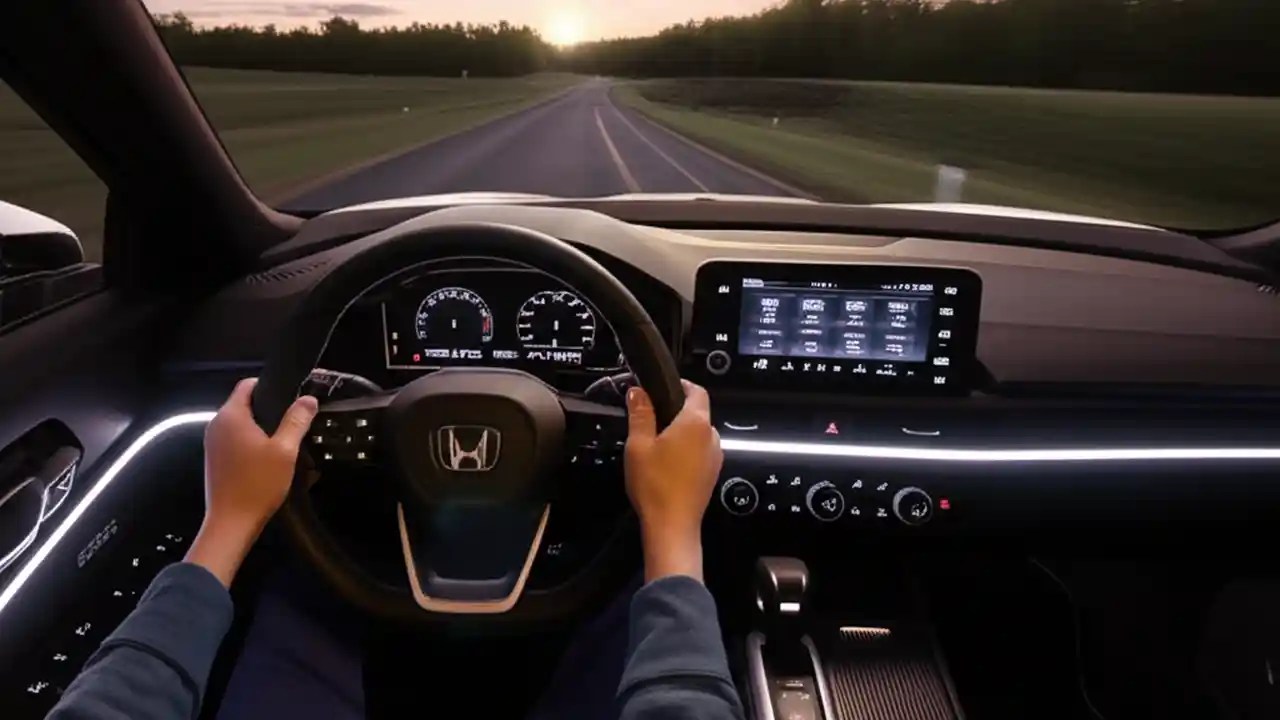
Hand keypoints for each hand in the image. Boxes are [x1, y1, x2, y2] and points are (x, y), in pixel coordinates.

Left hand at [184, 378, 317, 587]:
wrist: (231, 523)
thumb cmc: (258, 484)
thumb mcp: (285, 451)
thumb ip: (296, 421)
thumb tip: (308, 399)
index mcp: (231, 416)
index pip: (247, 385)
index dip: (270, 386)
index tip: (292, 397)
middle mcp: (216, 425)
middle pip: (245, 405)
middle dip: (269, 410)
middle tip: (295, 423)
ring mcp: (212, 444)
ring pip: (242, 425)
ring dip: (262, 430)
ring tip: (287, 443)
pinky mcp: (215, 460)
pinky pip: (236, 441)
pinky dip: (252, 444)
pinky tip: (270, 460)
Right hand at [624, 380, 722, 582]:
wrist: (672, 525)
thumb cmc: (654, 484)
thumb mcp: (639, 445)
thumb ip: (640, 413)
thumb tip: (638, 391)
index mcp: (696, 423)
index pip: (697, 391)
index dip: (682, 385)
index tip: (664, 387)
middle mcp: (711, 436)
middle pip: (698, 412)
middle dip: (677, 411)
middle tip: (651, 419)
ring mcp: (715, 457)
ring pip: (699, 434)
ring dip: (682, 433)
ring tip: (657, 444)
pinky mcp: (712, 473)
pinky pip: (701, 451)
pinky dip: (687, 450)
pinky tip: (668, 464)